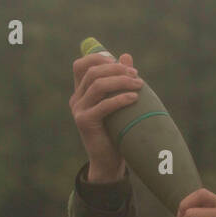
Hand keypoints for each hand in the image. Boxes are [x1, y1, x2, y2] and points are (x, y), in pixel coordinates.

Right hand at [69, 51, 144, 180]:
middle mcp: (76, 99)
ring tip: (139, 85)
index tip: (119, 62)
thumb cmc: (115, 130)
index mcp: (81, 92)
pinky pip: (103, 105)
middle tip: (136, 75)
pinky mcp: (84, 122)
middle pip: (93, 72)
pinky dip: (120, 99)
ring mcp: (78, 110)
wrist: (108, 161)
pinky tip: (134, 98)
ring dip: (121, 82)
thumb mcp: (118, 102)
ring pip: (98, 85)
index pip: (81, 65)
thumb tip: (126, 56)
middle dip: (117, 70)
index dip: (99, 58)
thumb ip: (119, 80)